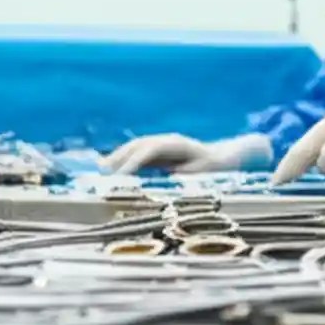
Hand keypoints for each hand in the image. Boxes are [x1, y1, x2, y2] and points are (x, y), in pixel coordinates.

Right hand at [105, 134, 272, 174]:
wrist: (224, 159)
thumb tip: (164, 183)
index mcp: (179, 145)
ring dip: (117, 158)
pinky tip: (110, 170)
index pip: (151, 150)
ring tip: (100, 172)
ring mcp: (163, 144)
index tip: (120, 176)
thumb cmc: (215, 170)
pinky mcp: (159, 152)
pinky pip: (137, 153)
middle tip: (102, 174)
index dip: (134, 162)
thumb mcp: (203, 175)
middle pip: (139, 145)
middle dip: (119, 158)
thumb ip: (185, 177)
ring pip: (135, 147)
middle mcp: (168, 141)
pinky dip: (123, 160)